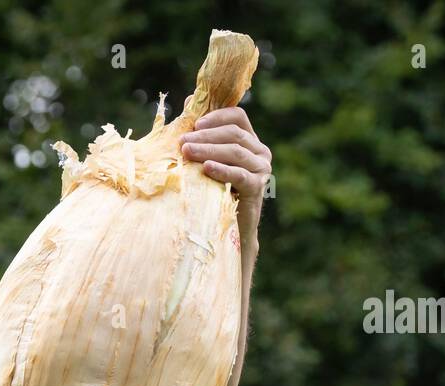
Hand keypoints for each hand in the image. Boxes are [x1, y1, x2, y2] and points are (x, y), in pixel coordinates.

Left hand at [178, 107, 270, 246]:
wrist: (229, 227)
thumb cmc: (214, 190)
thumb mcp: (206, 159)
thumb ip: (201, 133)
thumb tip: (189, 100)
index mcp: (249, 140)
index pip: (238, 117)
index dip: (217, 116)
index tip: (195, 123)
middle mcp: (260, 151)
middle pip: (234, 134)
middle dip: (206, 136)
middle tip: (182, 142)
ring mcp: (261, 169)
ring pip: (236, 151)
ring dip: (209, 150)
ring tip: (187, 152)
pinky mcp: (257, 187)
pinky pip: (240, 174)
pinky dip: (222, 170)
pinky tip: (206, 168)